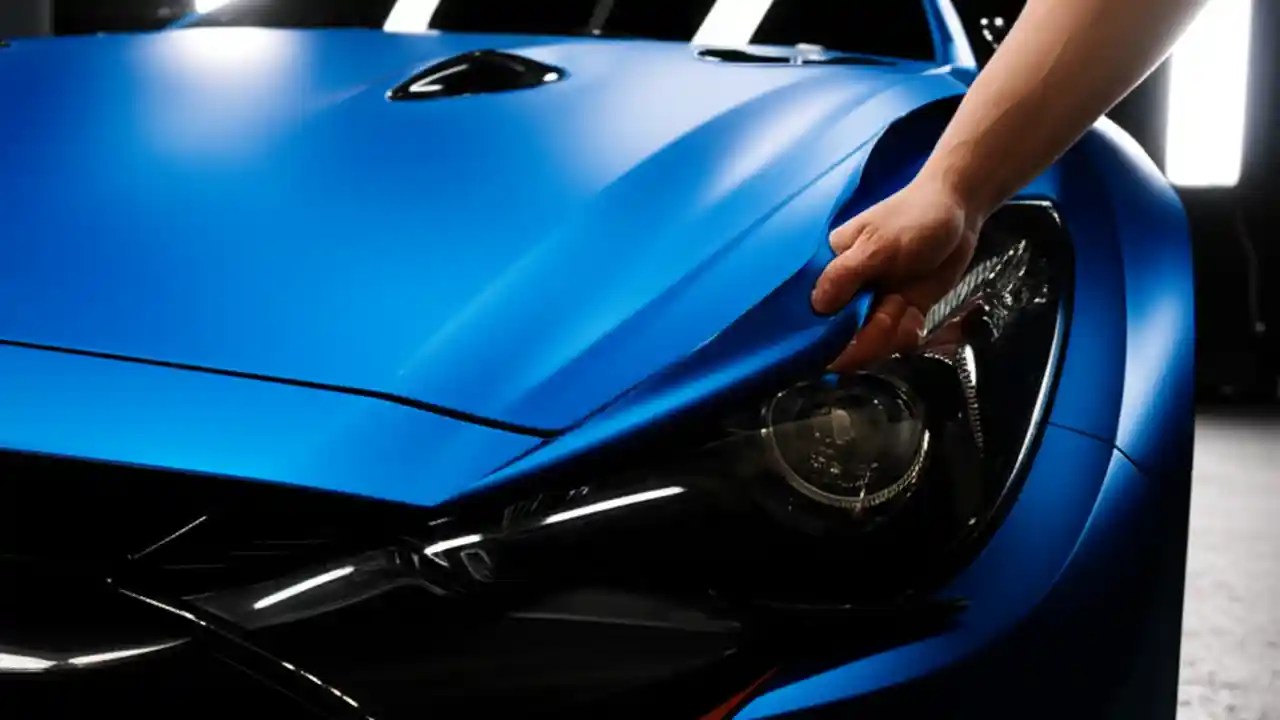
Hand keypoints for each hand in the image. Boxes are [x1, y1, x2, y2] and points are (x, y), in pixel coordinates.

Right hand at [811, 178, 985, 372]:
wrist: (959, 213)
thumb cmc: (913, 218)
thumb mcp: (876, 245)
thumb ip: (843, 275)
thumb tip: (816, 306)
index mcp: (830, 270)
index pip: (813, 313)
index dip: (826, 335)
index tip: (848, 338)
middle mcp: (846, 292)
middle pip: (842, 337)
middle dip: (868, 336)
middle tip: (892, 308)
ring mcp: (873, 304)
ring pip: (872, 343)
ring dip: (892, 333)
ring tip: (905, 303)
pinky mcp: (899, 313)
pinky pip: (896, 339)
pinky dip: (907, 332)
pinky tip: (916, 313)